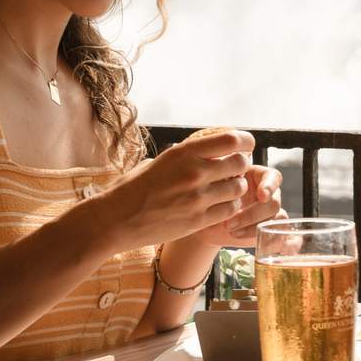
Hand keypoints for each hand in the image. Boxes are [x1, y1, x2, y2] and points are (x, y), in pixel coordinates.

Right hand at [94, 128, 254, 248]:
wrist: (113, 221)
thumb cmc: (132, 189)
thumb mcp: (159, 162)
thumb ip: (185, 157)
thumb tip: (207, 151)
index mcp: (184, 153)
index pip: (231, 139)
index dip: (245, 141)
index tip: (246, 145)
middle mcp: (194, 173)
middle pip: (240, 163)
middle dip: (241, 165)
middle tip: (234, 170)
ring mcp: (197, 199)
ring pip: (239, 188)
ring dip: (236, 187)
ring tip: (226, 189)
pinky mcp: (197, 221)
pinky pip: (230, 209)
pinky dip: (229, 206)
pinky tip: (219, 205)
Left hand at [191, 163, 286, 245]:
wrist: (207, 222)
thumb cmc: (210, 200)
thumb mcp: (214, 187)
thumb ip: (224, 180)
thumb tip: (228, 178)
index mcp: (258, 177)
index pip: (273, 177)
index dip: (270, 186)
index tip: (261, 195)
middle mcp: (269, 194)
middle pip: (274, 202)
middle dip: (252, 215)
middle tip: (230, 223)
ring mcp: (272, 214)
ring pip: (277, 220)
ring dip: (256, 229)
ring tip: (234, 233)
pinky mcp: (273, 233)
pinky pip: (287, 237)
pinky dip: (285, 244)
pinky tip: (275, 248)